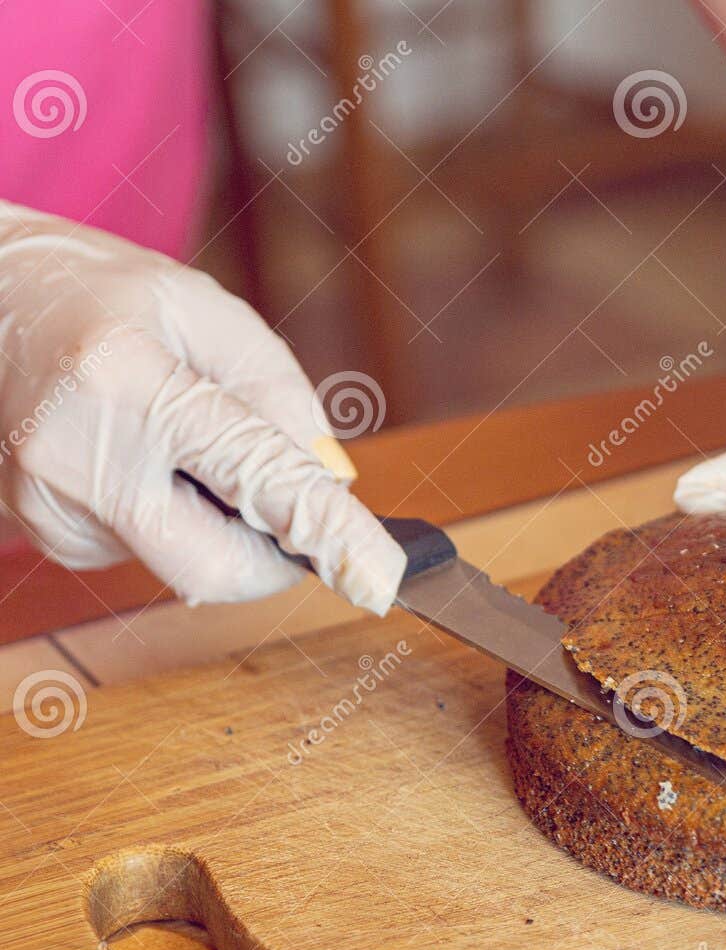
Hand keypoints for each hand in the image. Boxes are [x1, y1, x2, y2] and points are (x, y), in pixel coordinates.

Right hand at [0, 203, 403, 611]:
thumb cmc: (97, 296)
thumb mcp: (204, 310)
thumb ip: (280, 395)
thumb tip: (329, 483)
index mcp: (127, 385)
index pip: (253, 476)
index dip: (325, 532)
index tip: (380, 578)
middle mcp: (76, 458)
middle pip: (218, 566)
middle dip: (274, 552)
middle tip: (280, 496)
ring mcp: (49, 508)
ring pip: (188, 562)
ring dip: (216, 518)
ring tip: (166, 436)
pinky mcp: (46, 536)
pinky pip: (149, 551)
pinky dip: (172, 515)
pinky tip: (133, 455)